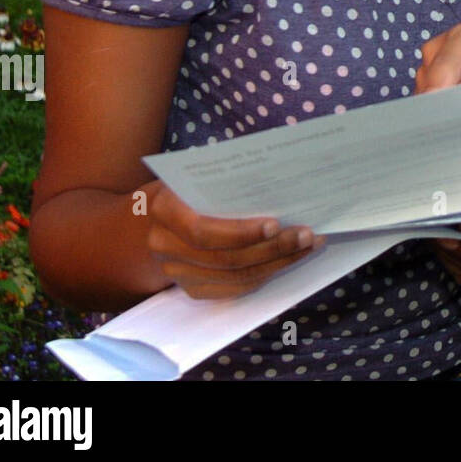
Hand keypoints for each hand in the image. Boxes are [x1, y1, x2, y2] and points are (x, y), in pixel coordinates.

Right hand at [145, 180, 322, 299]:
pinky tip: (290, 258)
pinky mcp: (192, 288)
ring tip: (307, 245)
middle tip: (306, 234)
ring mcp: (177, 273)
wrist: (152, 217)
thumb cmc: (188, 185)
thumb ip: (226, 178)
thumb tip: (280, 176)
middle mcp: (165, 246)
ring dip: (276, 263)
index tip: (275, 223)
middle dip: (271, 248)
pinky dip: (265, 275)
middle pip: (224, 259)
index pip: (202, 231)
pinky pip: (234, 289)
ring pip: (233, 278)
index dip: (240, 232)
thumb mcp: (198, 172)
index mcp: (164, 210)